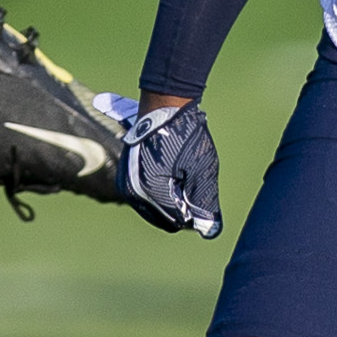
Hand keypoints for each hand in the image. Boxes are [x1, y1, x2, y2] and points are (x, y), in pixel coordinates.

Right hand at [121, 100, 221, 238]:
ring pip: (154, 208)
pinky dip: (159, 192)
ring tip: (181, 173)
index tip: (201, 191)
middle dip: (180, 206)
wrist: (164, 106)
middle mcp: (132, 192)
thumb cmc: (185, 135)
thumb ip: (205, 204)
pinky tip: (171, 172)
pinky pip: (145, 196)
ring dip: (170, 199)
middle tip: (192, 181)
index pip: (176, 221)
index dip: (194, 212)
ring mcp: (126, 184)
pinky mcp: (125, 176)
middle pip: (163, 218)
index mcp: (150, 192)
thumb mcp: (202, 170)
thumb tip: (210, 231)